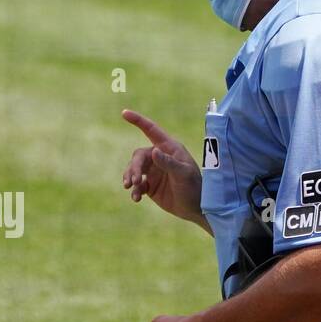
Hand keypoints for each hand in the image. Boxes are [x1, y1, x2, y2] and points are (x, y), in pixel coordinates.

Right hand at [121, 110, 205, 225]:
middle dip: (133, 167)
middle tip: (134, 181)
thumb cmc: (195, 188)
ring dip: (130, 177)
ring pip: (134, 169)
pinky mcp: (150, 185)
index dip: (138, 121)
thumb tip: (153, 151)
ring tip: (131, 188)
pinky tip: (136, 199)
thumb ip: (169, 163)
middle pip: (138, 156)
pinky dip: (134, 191)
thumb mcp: (184, 174)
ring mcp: (153, 171)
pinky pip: (136, 185)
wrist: (196, 209)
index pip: (151, 131)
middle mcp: (159, 157)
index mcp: (169, 148)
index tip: (124, 113)